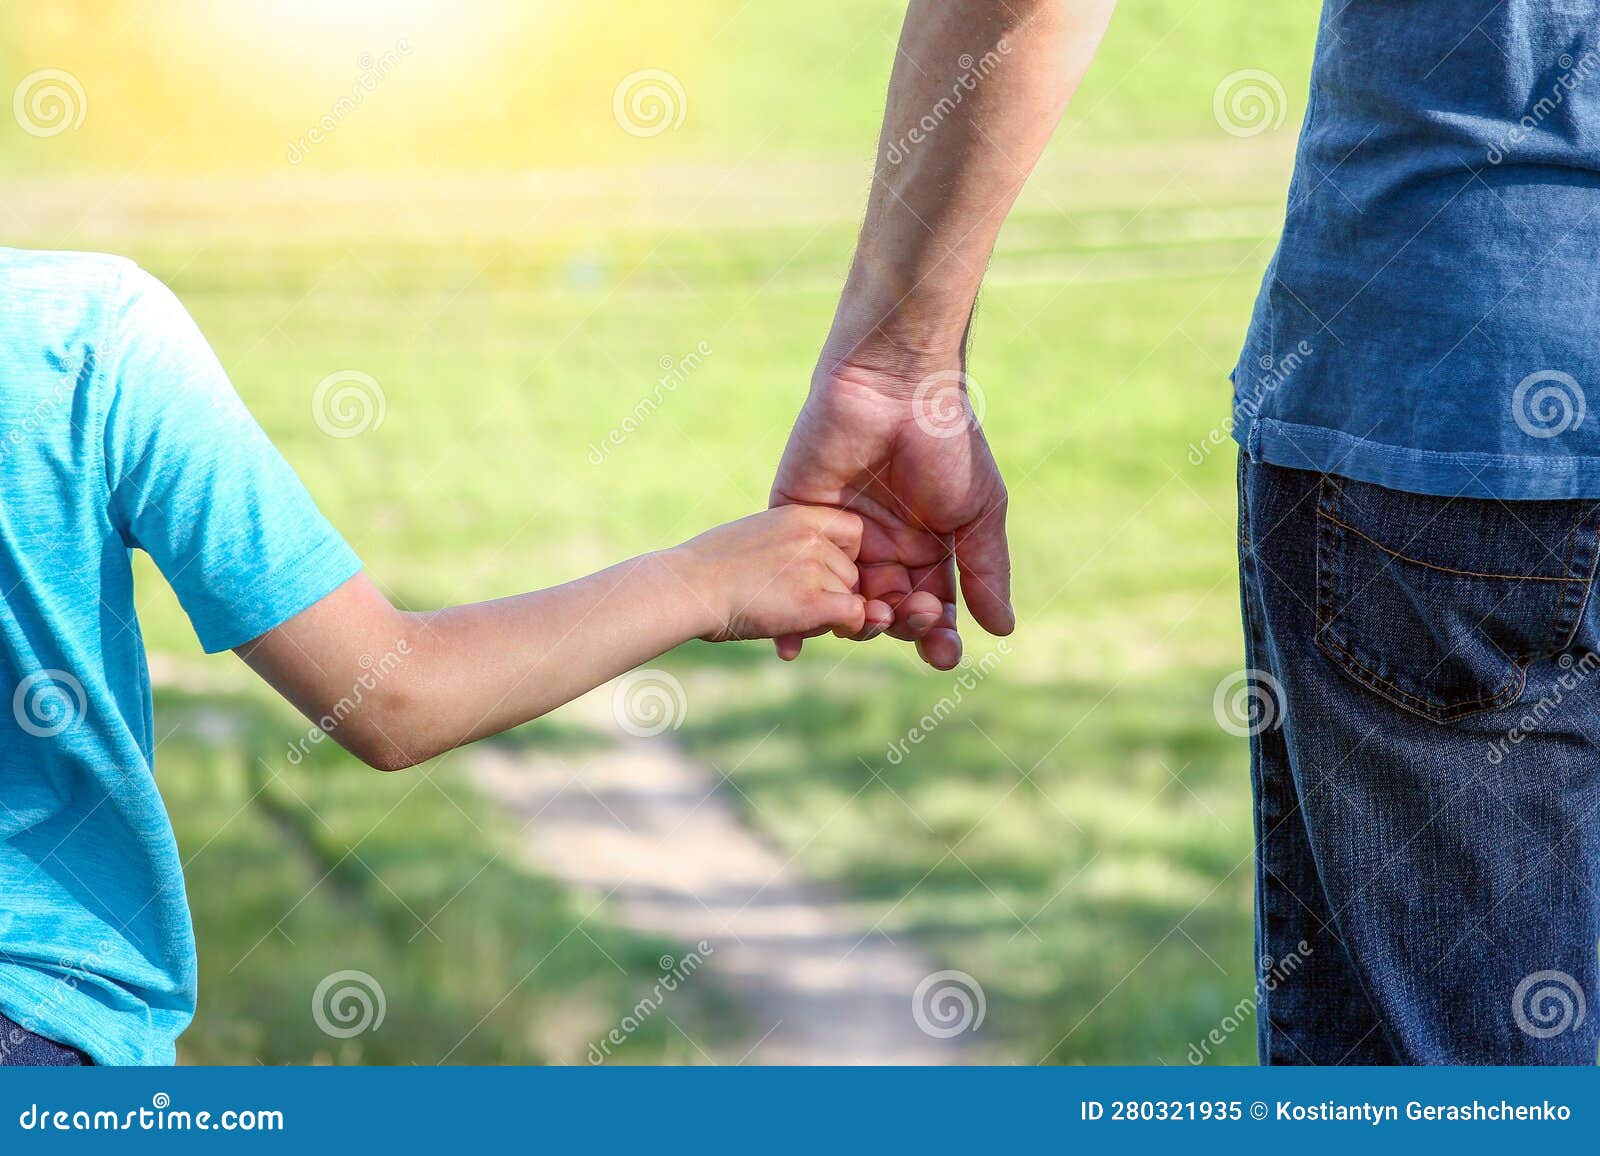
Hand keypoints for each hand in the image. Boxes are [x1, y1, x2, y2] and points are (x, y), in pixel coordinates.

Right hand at [667, 505, 887, 645]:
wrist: (686, 589)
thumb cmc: (708, 571)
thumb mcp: (755, 537)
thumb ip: (789, 549)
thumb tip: (813, 578)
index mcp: (798, 515)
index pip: (854, 532)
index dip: (844, 558)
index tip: (817, 574)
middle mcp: (811, 536)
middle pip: (852, 573)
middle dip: (832, 595)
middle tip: (789, 607)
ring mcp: (813, 567)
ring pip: (851, 598)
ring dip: (826, 616)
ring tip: (781, 618)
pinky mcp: (810, 600)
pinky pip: (854, 616)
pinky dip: (841, 629)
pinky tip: (797, 637)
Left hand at [770, 362, 1012, 669]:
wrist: (895, 388)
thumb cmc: (946, 443)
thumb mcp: (977, 510)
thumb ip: (985, 569)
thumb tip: (1003, 631)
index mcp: (925, 549)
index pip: (929, 609)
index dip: (935, 636)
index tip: (943, 655)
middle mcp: (881, 549)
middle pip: (885, 612)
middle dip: (898, 627)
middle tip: (908, 619)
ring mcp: (837, 537)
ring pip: (840, 601)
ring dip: (852, 623)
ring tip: (868, 622)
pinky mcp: (797, 520)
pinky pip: (792, 574)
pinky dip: (789, 614)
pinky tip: (792, 644)